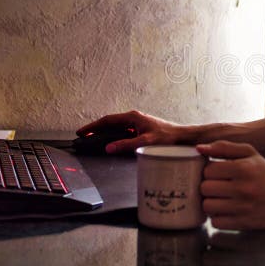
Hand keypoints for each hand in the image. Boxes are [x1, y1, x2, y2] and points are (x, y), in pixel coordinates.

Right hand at [76, 110, 194, 154]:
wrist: (182, 137)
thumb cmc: (168, 137)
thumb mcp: (145, 141)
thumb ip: (126, 145)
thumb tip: (109, 148)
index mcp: (133, 117)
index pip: (107, 120)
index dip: (93, 127)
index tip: (82, 132)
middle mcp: (134, 118)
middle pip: (110, 123)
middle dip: (96, 130)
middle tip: (84, 137)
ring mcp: (137, 123)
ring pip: (116, 128)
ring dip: (105, 133)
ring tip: (94, 140)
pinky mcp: (141, 129)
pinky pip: (123, 132)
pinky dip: (115, 136)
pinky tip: (112, 143)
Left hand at [199, 141, 264, 230]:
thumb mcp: (250, 154)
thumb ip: (224, 147)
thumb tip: (199, 148)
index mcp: (243, 168)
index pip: (208, 170)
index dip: (209, 172)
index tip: (217, 174)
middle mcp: (243, 188)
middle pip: (205, 189)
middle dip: (208, 187)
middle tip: (218, 187)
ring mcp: (243, 207)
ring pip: (207, 206)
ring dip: (211, 203)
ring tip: (220, 199)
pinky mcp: (243, 223)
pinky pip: (216, 222)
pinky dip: (218, 217)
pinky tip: (226, 211)